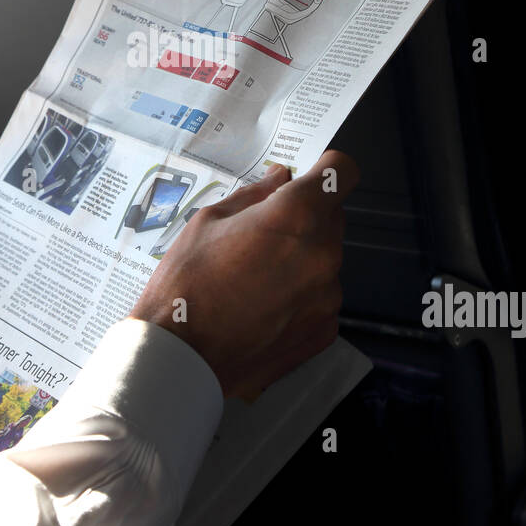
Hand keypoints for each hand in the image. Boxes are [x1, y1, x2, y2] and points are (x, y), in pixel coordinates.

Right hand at [130, 151, 358, 397]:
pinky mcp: (325, 329)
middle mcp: (322, 252)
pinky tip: (265, 307)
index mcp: (296, 216)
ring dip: (302, 260)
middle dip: (306, 219)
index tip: (313, 176)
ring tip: (257, 279)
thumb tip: (280, 179)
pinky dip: (301, 297)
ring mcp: (328, 295)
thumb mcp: (208, 221)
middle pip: (332, 218)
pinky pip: (321, 298)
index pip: (342, 172)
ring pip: (325, 260)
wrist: (182, 356)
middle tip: (264, 235)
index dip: (329, 168)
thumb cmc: (187, 283)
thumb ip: (254, 195)